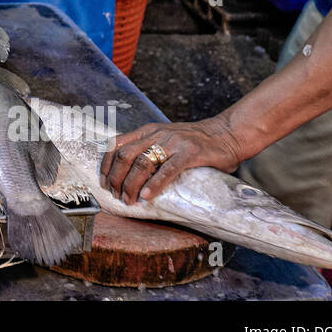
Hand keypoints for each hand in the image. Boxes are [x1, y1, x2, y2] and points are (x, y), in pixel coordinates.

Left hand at [99, 119, 243, 204]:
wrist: (226, 134)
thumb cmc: (194, 142)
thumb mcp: (166, 140)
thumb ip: (150, 151)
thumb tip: (129, 175)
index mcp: (148, 131)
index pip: (116, 145)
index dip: (106, 166)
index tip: (105, 183)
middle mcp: (157, 134)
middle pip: (125, 156)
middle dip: (116, 179)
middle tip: (117, 196)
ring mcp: (173, 143)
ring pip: (142, 163)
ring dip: (131, 184)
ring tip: (130, 200)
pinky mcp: (190, 153)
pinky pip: (168, 169)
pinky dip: (155, 184)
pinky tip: (148, 195)